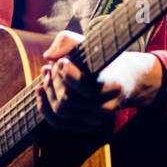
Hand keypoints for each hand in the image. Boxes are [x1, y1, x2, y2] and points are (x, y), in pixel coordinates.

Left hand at [37, 30, 166, 131]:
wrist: (125, 79)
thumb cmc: (105, 58)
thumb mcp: (92, 43)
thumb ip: (69, 41)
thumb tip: (48, 56)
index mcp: (113, 85)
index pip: (86, 87)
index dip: (68, 74)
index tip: (62, 61)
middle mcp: (107, 105)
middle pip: (68, 99)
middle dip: (54, 80)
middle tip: (51, 66)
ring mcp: (97, 118)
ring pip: (61, 110)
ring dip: (48, 90)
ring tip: (47, 74)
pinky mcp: (86, 125)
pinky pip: (59, 122)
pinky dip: (45, 108)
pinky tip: (40, 91)